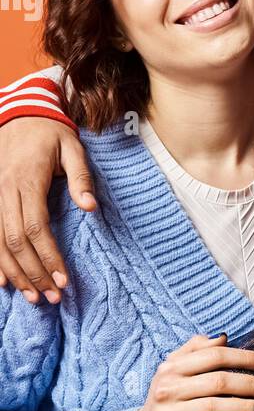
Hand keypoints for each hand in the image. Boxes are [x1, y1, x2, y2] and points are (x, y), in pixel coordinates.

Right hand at [0, 117, 96, 301]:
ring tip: (33, 296)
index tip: (63, 279)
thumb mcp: (72, 148)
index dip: (48, 256)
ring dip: (15, 273)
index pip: (36, 228)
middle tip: (52, 297)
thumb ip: (81, 178)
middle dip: (34, 272)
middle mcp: (5, 191)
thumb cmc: (50, 133)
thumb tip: (89, 207)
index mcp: (28, 181)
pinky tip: (3, 282)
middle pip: (15, 241)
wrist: (19, 113)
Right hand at [131, 334, 253, 410]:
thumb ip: (196, 349)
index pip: (214, 355)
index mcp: (172, 366)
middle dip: (251, 384)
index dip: (244, 357)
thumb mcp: (175, 369)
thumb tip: (223, 337)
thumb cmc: (169, 398)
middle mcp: (168, 387)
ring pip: (214, 407)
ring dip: (244, 407)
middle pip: (218, 381)